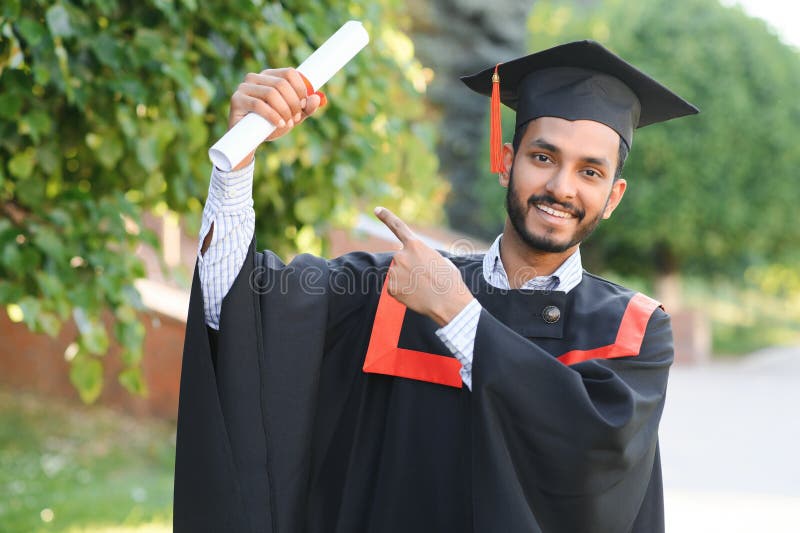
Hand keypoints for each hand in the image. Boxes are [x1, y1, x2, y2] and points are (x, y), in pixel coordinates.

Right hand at [228, 68, 322, 168]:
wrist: (249, 141)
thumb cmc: (271, 125)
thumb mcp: (292, 117)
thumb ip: (306, 109)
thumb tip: (317, 98)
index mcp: (269, 76)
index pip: (289, 73)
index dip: (300, 89)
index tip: (304, 105)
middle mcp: (256, 77)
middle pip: (282, 84)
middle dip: (293, 103)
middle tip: (295, 119)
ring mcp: (244, 87)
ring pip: (271, 93)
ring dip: (284, 110)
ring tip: (288, 124)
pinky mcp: (237, 99)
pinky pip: (258, 104)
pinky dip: (273, 116)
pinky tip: (280, 124)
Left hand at [374, 207, 474, 326]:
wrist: (448, 302)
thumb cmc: (449, 281)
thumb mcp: (440, 260)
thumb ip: (423, 256)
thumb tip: (415, 264)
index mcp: (415, 245)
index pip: (398, 227)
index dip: (386, 217)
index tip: (376, 209)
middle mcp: (401, 255)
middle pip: (401, 259)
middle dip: (409, 267)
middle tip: (425, 279)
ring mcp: (394, 272)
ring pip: (397, 274)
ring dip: (407, 280)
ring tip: (423, 288)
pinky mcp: (391, 288)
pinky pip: (395, 288)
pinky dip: (403, 293)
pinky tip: (415, 296)